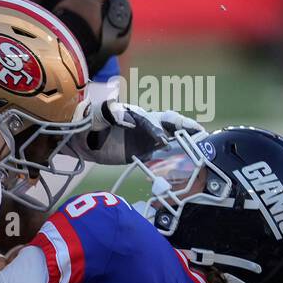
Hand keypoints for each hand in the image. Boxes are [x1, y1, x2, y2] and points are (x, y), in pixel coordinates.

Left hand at [72, 101, 201, 164]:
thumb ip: (111, 113)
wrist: (80, 140)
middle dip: (187, 129)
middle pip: (171, 126)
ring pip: (171, 141)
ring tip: (200, 154)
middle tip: (202, 137)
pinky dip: (171, 163)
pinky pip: (160, 158)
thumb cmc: (90, 120)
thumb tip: (127, 119)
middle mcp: (147, 126)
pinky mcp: (142, 154)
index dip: (159, 130)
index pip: (154, 120)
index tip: (163, 142)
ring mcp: (146, 141)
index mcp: (138, 114)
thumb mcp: (98, 114)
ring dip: (185, 146)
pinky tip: (182, 169)